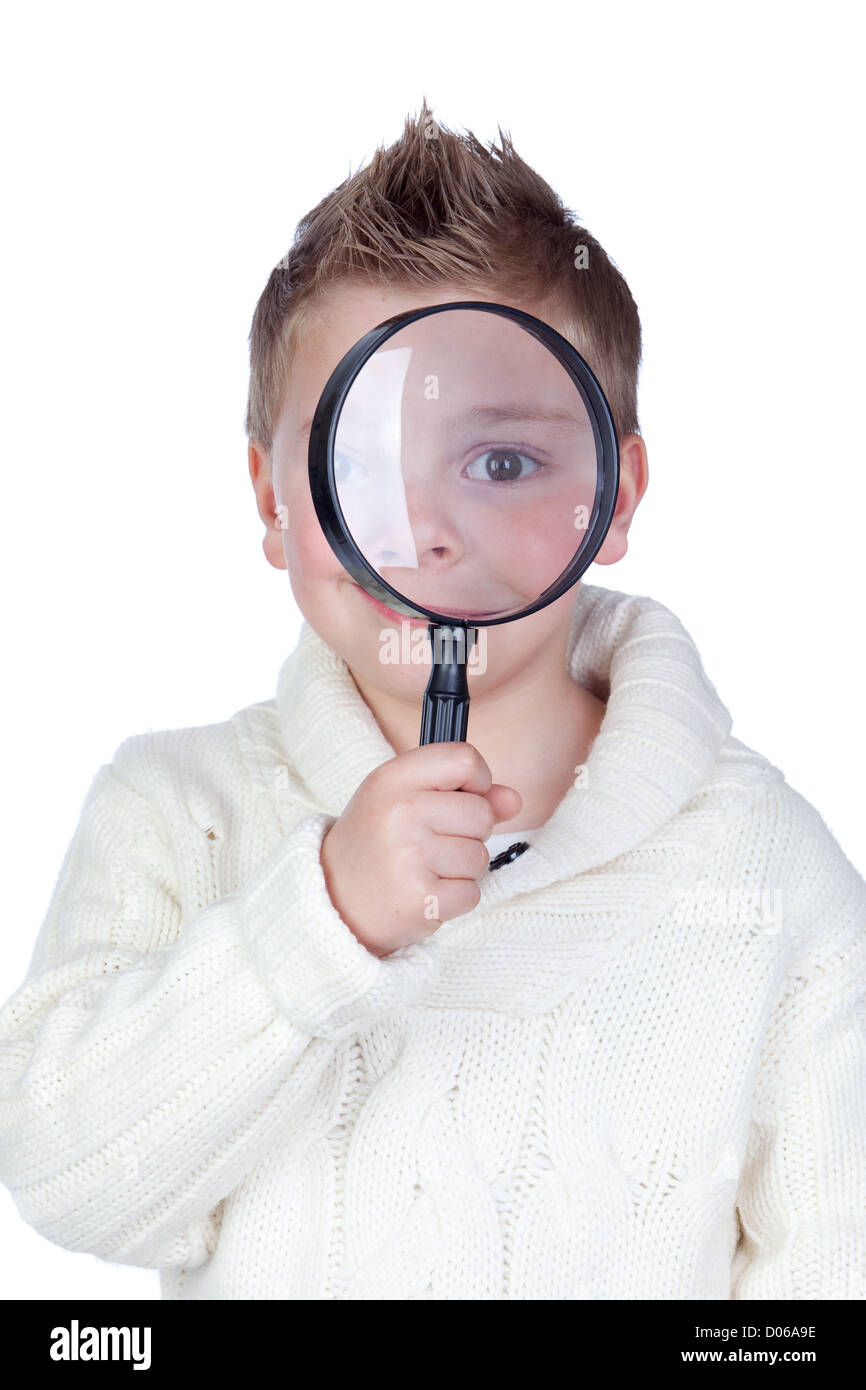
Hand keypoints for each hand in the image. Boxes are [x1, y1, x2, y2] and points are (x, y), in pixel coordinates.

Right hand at [319, 742, 521, 956]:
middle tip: (429, 843)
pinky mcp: (422, 898)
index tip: (459, 797)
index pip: (465, 759)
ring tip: (423, 869)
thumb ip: (465, 794)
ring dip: (461, 869)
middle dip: (468, 833)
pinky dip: (455, 899)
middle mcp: (401, 811)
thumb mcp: (407, 801)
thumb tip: (514, 800)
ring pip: (480, 856)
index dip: (476, 781)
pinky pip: (472, 892)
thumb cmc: (378, 842)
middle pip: (481, 812)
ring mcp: (411, 856)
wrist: (334, 899)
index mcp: (394, 778)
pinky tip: (425, 893)